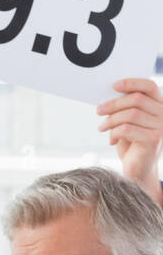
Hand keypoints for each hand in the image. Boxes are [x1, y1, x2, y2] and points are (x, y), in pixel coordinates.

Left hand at [97, 78, 162, 205]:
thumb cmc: (132, 145)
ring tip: (102, 128)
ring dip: (111, 120)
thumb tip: (109, 95)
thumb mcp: (128, 122)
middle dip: (114, 104)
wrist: (138, 171)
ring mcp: (160, 128)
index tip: (114, 86)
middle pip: (136, 99)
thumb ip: (125, 108)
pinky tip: (111, 140)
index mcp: (160, 106)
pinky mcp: (152, 140)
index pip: (149, 86)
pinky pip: (127, 129)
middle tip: (99, 111)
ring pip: (130, 114)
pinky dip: (114, 133)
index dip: (132, 82)